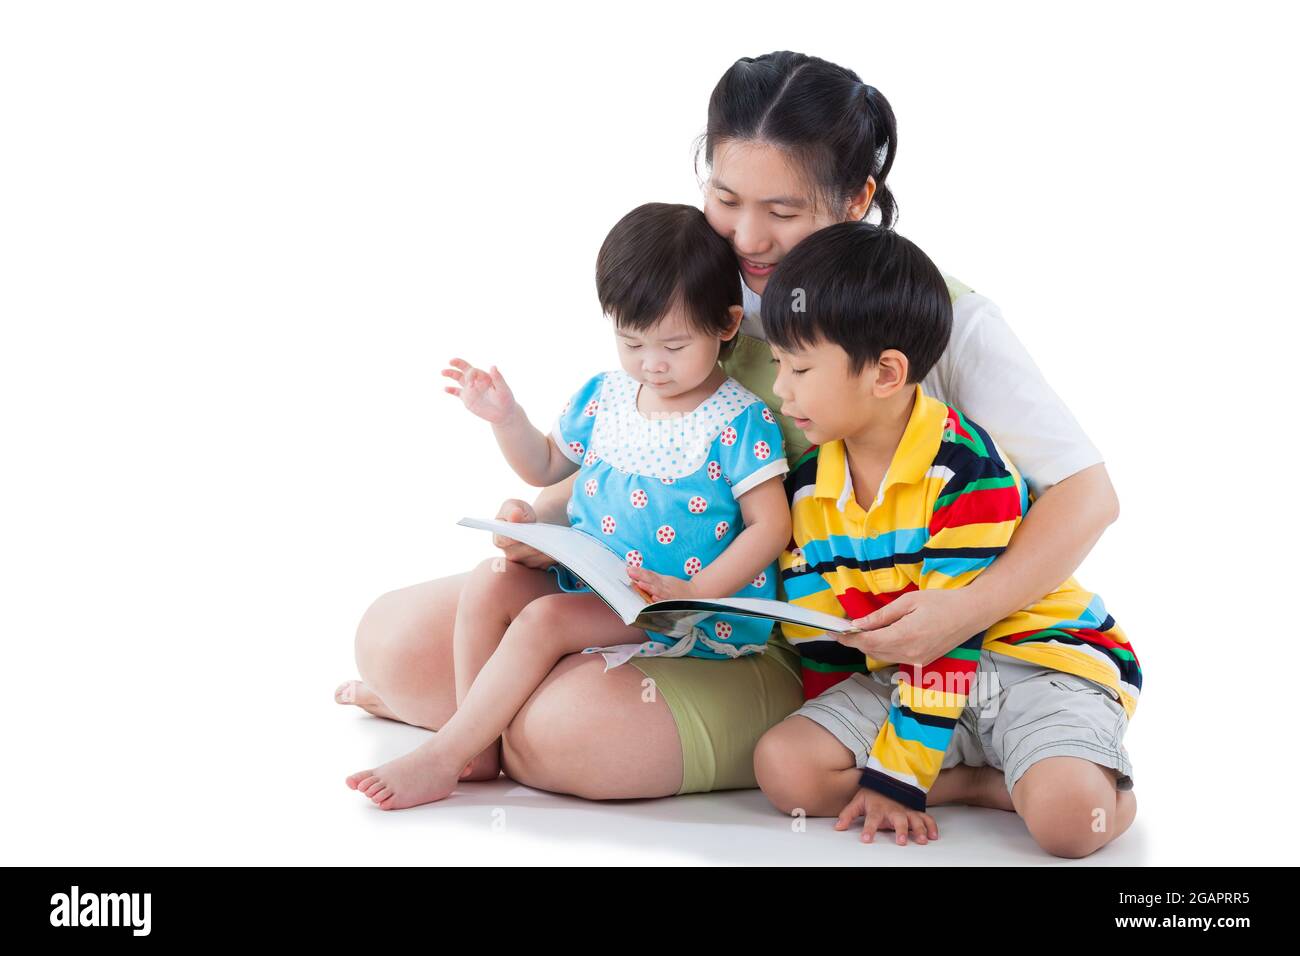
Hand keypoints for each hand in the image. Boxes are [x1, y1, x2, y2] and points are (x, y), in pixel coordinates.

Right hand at [441, 358, 518, 424]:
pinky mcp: (467, 399)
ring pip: (459, 379)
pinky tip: (445, 389)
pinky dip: (451, 390)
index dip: (470, 375)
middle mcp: (476, 381)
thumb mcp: (503, 389)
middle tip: (450, 361)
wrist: (503, 414)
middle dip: (457, 364)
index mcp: (484, 377)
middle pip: (465, 369)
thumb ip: (498, 378)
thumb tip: (493, 366)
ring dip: (451, 374)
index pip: (473, 371)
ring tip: (442, 372)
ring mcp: (471, 389)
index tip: (470, 384)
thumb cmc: (506, 400)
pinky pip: (457, 393)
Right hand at [491, 499, 555, 569]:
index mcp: (500, 539)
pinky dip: (555, 552)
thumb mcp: (514, 505)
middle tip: (545, 533)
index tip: (523, 530)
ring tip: (555, 536)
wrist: (537, 521)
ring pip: (538, 557)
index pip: (504, 540)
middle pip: (524, 551)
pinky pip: (549, 561)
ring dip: (547, 547)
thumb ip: (511, 509)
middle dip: (535, 542)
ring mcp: (526, 562)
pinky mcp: (540, 565)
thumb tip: (514, 515)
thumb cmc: (522, 513)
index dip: (512, 537)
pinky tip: (560, 543)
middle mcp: (511, 554)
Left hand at [625, 565, 695, 601]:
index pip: (648, 574)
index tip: (629, 569)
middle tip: (630, 572)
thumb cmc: (676, 587)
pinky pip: (665, 602)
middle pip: (651, 580)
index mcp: (661, 580)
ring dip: (648, 587)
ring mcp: (667, 594)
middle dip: (640, 576)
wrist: (695, 593)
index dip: (639, 571)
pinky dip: (660, 600)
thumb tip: (636, 572)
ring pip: (656, 590)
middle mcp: (663, 586)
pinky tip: (654, 598)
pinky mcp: (671, 602)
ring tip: (639, 583)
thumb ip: (651, 577)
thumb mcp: (664, 579)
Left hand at [834, 787, 937, 845]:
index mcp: (878, 808)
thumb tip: (838, 827)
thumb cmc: (873, 793)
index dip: (868, 829)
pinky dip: (931, 826)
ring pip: (915, 820)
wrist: (888, 778)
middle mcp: (893, 810)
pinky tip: (933, 836)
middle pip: (898, 820)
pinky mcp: (915, 811)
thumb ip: (848, 815)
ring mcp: (906, 810)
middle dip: (900, 830)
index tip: (865, 839)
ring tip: (922, 840)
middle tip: (901, 841)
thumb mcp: (858, 801)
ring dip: (919, 830)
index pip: (871, 819)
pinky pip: (926, 818)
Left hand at [840, 589, 982, 666]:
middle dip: (854, 642)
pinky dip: (881, 649)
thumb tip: (858, 624)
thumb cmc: (942, 602)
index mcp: (906, 636)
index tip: (833, 631)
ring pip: (882, 656)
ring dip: (867, 646)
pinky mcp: (922, 661)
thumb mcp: (909, 602)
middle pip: (872, 651)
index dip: (848, 637)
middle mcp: (910, 654)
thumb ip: (882, 616)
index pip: (868, 641)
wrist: (971, 614)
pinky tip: (877, 637)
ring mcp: (917, 661)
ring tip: (855, 633)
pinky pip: (894, 657)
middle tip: (840, 630)